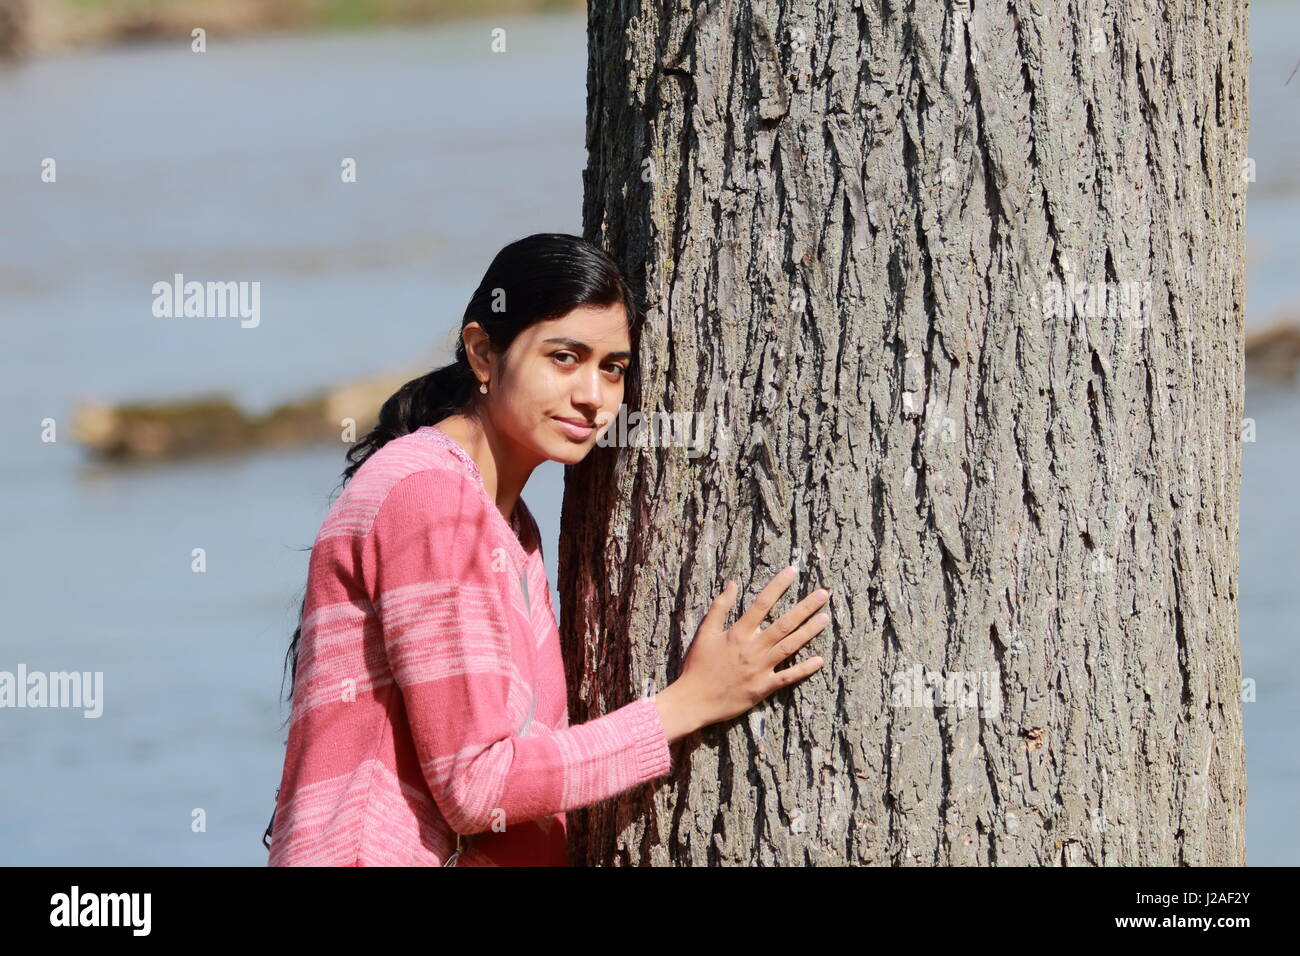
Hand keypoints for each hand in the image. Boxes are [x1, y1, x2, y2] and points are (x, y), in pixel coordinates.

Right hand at [655, 566, 828, 738]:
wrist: (694, 700)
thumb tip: (731, 583)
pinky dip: (804, 669)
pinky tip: (819, 660)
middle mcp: (752, 649)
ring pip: (790, 646)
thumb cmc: (698, 666)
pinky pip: (788, 677)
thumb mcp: (705, 633)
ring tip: (825, 618)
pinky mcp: (763, 688)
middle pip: (784, 624)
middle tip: (823, 594)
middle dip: (805, 607)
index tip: (793, 571)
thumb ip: (720, 607)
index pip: (762, 604)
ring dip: (809, 632)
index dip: (778, 586)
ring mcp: (760, 669)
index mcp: (738, 634)